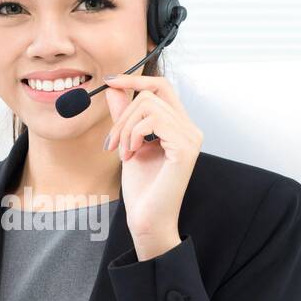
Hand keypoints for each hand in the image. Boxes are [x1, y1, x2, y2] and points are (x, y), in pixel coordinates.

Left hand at [102, 73, 202, 260]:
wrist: (147, 220)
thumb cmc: (142, 189)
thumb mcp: (128, 144)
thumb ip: (124, 116)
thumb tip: (114, 88)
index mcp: (180, 127)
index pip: (162, 87)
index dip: (135, 80)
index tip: (110, 82)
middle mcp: (190, 129)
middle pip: (151, 94)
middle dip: (123, 114)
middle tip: (112, 143)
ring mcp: (190, 137)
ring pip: (148, 106)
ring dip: (125, 129)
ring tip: (123, 154)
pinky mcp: (185, 148)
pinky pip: (153, 121)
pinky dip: (134, 135)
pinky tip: (131, 155)